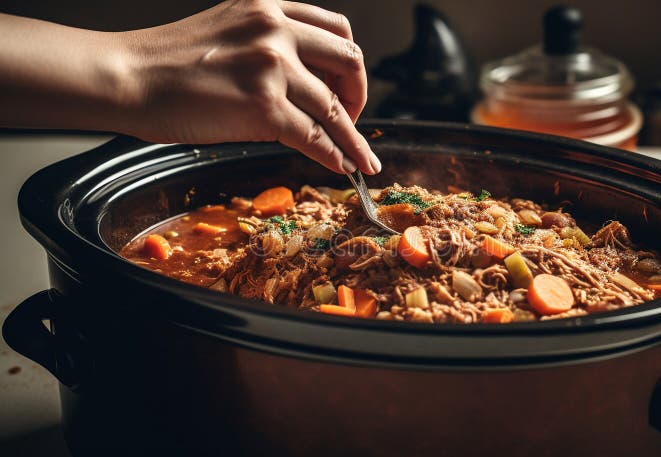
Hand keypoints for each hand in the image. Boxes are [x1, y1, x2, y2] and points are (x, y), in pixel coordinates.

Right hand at [124, 0, 378, 173]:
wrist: (126, 77)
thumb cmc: (166, 62)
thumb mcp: (227, 31)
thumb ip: (267, 44)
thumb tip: (304, 86)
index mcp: (269, 7)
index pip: (336, 30)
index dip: (348, 65)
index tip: (346, 89)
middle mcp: (276, 29)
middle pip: (350, 60)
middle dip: (359, 95)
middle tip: (352, 119)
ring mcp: (271, 66)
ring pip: (335, 107)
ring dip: (354, 138)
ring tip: (361, 159)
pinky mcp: (262, 105)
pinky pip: (315, 137)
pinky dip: (336, 156)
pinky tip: (342, 167)